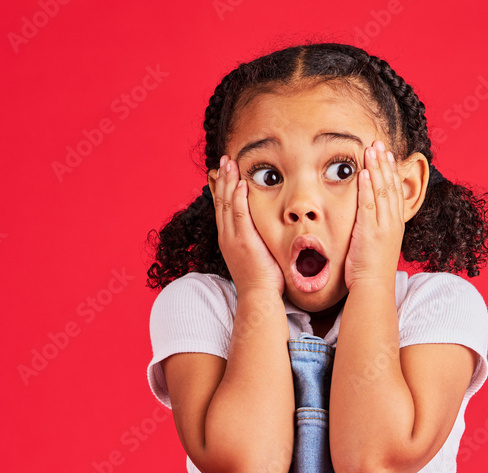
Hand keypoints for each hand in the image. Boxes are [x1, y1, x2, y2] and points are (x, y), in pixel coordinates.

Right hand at [212, 155, 284, 296]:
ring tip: (230, 162)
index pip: (223, 209)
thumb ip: (257, 242)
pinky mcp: (243, 240)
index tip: (226, 173)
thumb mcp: (256, 257)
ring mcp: (233, 238)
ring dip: (229, 181)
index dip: (223, 189)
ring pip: (227, 203)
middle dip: (223, 179)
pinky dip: (238, 197)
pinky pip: (239, 213)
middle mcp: (227, 237)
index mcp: (228, 240)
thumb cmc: (262, 282)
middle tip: (224, 160)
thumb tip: (266, 234)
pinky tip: (241, 182)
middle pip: (222, 201)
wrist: (259, 297)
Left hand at [344, 140, 404, 290]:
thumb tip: (370, 224)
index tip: (388, 156)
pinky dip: (367, 187)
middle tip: (379, 144)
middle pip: (391, 187)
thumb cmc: (372, 272)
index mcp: (395, 226)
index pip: (396, 193)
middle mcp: (392, 223)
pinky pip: (369, 204)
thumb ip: (376, 231)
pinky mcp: (370, 231)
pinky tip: (363, 172)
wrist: (373, 288)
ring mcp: (383, 227)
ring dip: (376, 168)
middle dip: (385, 164)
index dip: (392, 173)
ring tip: (371, 150)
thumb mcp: (378, 247)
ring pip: (382, 191)